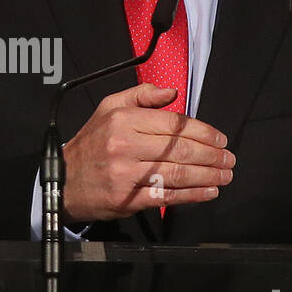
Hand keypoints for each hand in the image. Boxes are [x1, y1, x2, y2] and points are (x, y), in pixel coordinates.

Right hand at [61, 82, 234, 223]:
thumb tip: (173, 92)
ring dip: (208, 175)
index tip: (220, 139)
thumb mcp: (109, 108)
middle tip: (229, 159)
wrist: (63, 181)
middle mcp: (124, 145)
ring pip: (177, 173)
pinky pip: (167, 196)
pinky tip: (208, 192)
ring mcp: (126, 174)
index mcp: (123, 120)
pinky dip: (192, 195)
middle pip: (179, 149)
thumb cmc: (91, 144)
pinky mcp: (127, 199)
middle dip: (211, 155)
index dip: (203, 131)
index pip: (173, 123)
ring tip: (225, 175)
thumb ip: (142, 96)